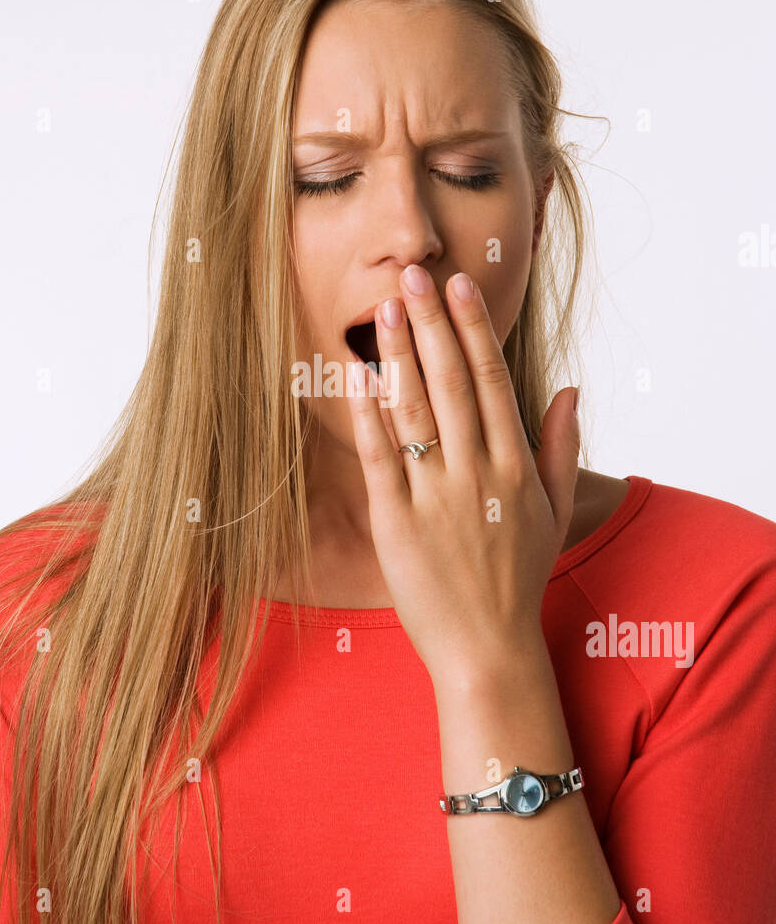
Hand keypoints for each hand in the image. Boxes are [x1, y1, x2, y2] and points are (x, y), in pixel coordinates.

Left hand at [344, 264, 579, 691]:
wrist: (487, 650)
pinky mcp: (395, 522)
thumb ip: (560, 447)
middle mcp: (478, 473)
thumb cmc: (518, 580)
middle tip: (413, 273)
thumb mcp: (553, 512)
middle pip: (451, 382)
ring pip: (415, 410)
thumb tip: (568, 389)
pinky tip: (355, 375)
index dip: (472, 329)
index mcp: (515, 467)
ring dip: (399, 354)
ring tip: (384, 308)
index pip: (491, 380)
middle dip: (432, 323)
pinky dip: (367, 414)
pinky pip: (380, 456)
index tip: (458, 286)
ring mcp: (435, 497)